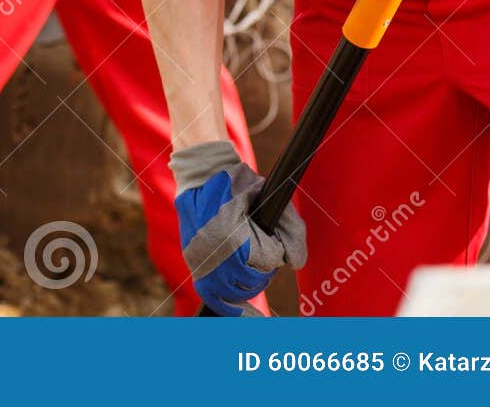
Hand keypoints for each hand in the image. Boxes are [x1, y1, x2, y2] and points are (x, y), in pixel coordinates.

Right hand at [172, 141, 306, 316]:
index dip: (275, 250)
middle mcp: (213, 253)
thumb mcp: (270, 198)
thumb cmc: (238, 183)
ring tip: (253, 270)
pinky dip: (228, 306)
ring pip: (234, 292)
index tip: (272, 238)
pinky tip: (244, 315)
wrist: (201, 174)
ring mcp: (200, 260)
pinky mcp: (193, 263)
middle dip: (263, 269)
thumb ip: (290, 231)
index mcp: (232, 237)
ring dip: (248, 284)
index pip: (266, 261)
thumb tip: (296, 263)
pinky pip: (212, 295)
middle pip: (252, 280)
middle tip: (263, 251)